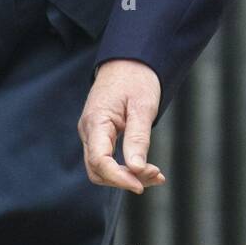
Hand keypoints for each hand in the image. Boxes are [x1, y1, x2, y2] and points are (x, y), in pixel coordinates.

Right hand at [78, 58, 165, 194]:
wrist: (129, 60)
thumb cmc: (137, 79)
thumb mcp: (142, 106)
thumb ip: (138, 139)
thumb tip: (136, 170)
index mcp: (95, 122)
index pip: (99, 160)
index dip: (118, 177)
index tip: (141, 184)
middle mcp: (88, 130)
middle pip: (97, 170)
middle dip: (124, 179)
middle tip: (156, 177)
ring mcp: (92, 133)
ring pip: (102, 167)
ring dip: (127, 176)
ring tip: (156, 175)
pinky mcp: (100, 134)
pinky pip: (107, 158)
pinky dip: (126, 166)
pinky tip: (147, 169)